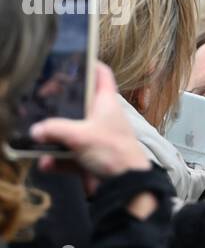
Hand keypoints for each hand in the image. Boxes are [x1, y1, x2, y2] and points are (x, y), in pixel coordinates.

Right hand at [32, 64, 150, 196]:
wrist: (127, 185)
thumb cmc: (113, 151)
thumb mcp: (80, 135)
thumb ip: (55, 130)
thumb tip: (36, 130)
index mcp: (107, 102)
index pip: (102, 74)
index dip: (89, 64)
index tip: (71, 61)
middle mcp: (103, 117)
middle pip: (80, 102)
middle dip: (60, 103)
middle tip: (41, 100)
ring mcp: (98, 137)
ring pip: (72, 130)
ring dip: (55, 136)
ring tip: (38, 137)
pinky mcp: (93, 156)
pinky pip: (71, 154)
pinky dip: (58, 159)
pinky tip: (46, 164)